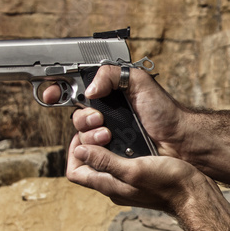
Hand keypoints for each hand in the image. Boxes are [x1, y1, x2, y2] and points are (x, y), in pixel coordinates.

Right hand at [41, 65, 187, 158]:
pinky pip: (91, 156)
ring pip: (81, 137)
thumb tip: (89, 90)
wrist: (178, 139)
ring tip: (108, 134)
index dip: (59, 92)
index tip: (51, 96)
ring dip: (89, 135)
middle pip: (76, 117)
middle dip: (82, 118)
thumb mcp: (139, 81)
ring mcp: (108, 136)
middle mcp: (106, 116)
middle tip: (99, 119)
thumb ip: (111, 74)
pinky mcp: (111, 155)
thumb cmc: (163, 111)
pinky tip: (109, 145)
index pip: (76, 92)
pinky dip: (94, 152)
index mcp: (109, 95)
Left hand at [66, 134, 210, 213]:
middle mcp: (114, 185)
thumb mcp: (134, 169)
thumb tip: (80, 150)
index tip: (85, 134)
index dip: (73, 151)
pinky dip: (122, 146)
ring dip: (106, 143)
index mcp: (108, 185)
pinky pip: (122, 160)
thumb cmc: (168, 183)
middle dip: (90, 143)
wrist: (194, 193)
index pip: (74, 171)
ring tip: (117, 130)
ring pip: (105, 160)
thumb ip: (105, 161)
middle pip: (88, 164)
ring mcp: (127, 182)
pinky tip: (133, 137)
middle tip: (104, 128)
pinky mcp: (141, 176)